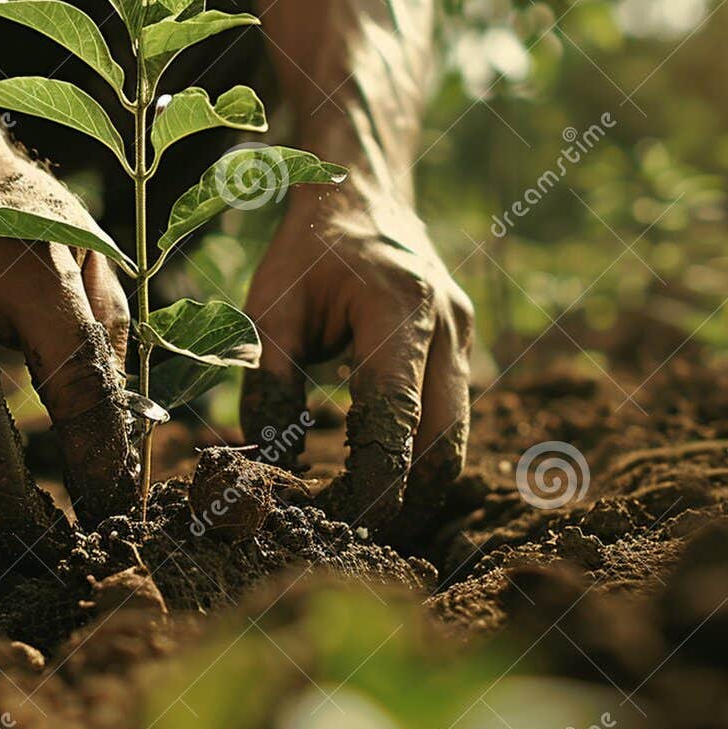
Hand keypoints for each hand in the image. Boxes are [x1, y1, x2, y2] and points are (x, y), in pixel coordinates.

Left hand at [240, 183, 472, 540]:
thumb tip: (263, 465)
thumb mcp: (270, 309)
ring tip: (372, 523)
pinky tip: (386, 478)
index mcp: (399, 310)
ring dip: (421, 488)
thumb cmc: (306, 246)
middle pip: (445, 445)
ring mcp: (464, 336)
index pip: (396, 422)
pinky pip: (453, 417)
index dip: (373, 486)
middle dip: (407, 504)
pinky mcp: (463, 346)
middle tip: (359, 542)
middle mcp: (447, 325)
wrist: (360, 186)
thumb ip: (269, 387)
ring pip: (458, 439)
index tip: (338, 525)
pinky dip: (424, 456)